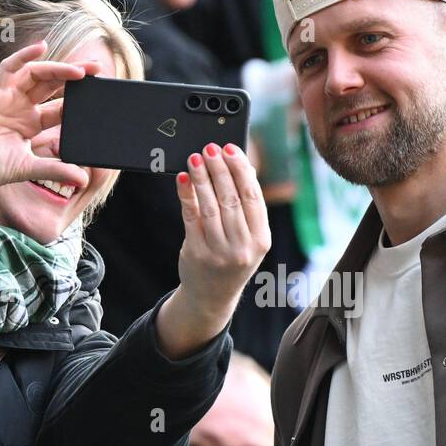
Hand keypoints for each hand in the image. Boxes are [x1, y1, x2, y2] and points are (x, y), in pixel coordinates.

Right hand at [0, 41, 94, 210]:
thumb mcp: (27, 168)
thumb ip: (54, 170)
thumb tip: (83, 178)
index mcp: (32, 125)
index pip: (61, 110)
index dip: (78, 103)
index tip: (99, 99)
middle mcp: (22, 108)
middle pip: (54, 87)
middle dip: (75, 78)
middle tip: (98, 72)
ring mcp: (8, 97)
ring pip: (37, 75)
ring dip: (58, 69)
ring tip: (80, 70)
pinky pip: (10, 68)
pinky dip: (24, 56)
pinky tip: (41, 48)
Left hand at [156, 143, 270, 358]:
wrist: (212, 296)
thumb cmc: (231, 257)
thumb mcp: (248, 237)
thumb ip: (246, 206)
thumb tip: (241, 166)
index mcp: (261, 239)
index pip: (252, 197)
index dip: (241, 169)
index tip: (230, 149)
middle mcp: (243, 247)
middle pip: (231, 199)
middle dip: (219, 169)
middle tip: (209, 149)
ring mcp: (220, 253)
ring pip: (210, 207)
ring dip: (202, 178)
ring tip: (195, 158)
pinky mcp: (197, 254)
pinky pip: (191, 218)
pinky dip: (186, 195)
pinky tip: (183, 179)